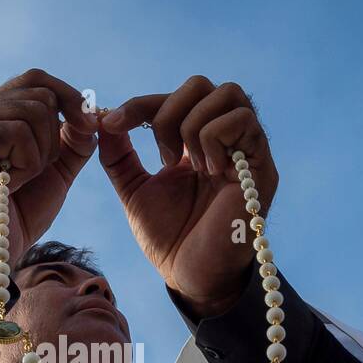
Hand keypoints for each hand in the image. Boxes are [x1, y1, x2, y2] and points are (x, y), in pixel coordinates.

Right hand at [0, 68, 98, 301]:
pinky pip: (18, 133)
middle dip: (55, 134)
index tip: (87, 125)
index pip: (35, 80)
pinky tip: (11, 184)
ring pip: (33, 111)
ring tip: (20, 179)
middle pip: (39, 93)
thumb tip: (91, 113)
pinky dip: (28, 162)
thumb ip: (72, 139)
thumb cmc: (18, 214)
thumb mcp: (53, 168)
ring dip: (41, 152)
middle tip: (38, 170)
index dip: (68, 97)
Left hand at [98, 76, 277, 317]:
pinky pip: (243, 122)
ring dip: (192, 124)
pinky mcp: (261, 168)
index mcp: (196, 143)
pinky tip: (206, 172)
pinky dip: (213, 138)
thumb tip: (101, 119)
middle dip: (169, 110)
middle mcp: (225, 141)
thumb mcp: (134, 190)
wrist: (190, 277)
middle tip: (160, 153)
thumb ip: (119, 156)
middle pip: (204, 85)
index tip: (112, 123)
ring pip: (228, 95)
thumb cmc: (169, 238)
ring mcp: (246, 151)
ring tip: (185, 165)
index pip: (174, 98)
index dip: (141, 104)